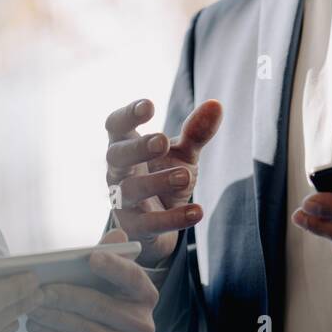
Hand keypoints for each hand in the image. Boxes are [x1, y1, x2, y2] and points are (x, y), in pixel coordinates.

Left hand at [25, 229, 158, 331]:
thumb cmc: (96, 305)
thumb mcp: (101, 281)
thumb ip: (108, 256)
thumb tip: (117, 234)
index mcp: (146, 295)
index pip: (133, 277)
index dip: (114, 266)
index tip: (91, 257)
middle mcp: (143, 325)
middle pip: (100, 305)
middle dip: (64, 295)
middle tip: (37, 289)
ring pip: (83, 327)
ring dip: (52, 316)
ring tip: (30, 305)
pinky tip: (35, 326)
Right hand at [105, 98, 222, 266]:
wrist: (162, 221)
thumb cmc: (165, 175)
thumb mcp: (183, 153)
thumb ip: (196, 131)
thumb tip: (216, 105)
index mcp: (126, 145)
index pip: (116, 125)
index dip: (128, 115)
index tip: (149, 107)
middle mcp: (118, 171)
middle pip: (116, 155)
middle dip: (138, 147)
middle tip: (162, 140)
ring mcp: (122, 200)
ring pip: (130, 190)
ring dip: (157, 182)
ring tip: (185, 176)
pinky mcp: (134, 227)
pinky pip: (149, 224)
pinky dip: (172, 219)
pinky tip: (197, 212)